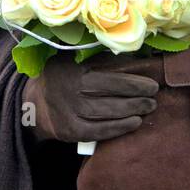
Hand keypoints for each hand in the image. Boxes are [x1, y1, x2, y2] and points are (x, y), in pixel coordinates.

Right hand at [22, 52, 159, 142]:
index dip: (133, 79)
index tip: (152, 82)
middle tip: (154, 94)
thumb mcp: (74, 60)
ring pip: (106, 112)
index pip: (108, 73)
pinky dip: (119, 128)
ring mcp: (69, 111)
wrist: (35, 104)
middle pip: (109, 92)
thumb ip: (100, 59)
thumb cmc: (64, 77)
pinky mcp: (69, 130)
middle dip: (137, 94)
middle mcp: (69, 89)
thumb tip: (138, 58)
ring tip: (149, 107)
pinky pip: (98, 131)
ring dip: (132, 110)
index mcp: (73, 68)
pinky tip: (135, 123)